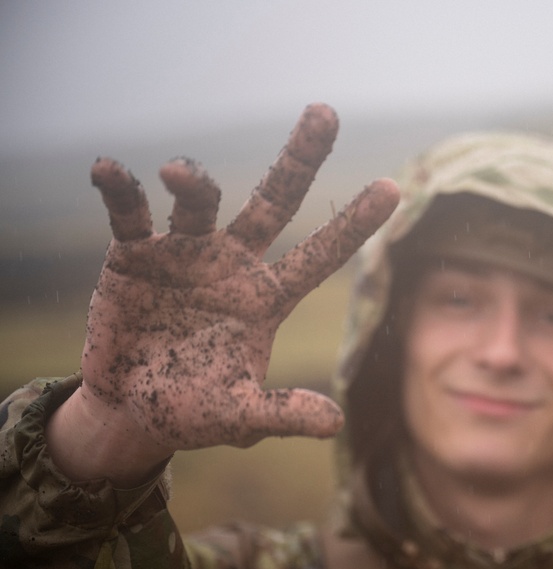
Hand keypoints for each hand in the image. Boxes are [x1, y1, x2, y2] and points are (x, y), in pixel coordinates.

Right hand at [48, 104, 398, 482]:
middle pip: (275, 201)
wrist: (132, 410)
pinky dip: (121, 191)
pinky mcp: (135, 256)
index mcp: (267, 297)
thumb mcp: (240, 416)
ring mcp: (185, 254)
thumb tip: (336, 423)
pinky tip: (108, 171)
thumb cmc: (195, 410)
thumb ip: (282, 414)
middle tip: (325, 111)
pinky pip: (129, 213)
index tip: (394, 187)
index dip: (355, 223)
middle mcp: (233, 264)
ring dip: (192, 182)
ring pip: (201, 201)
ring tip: (180, 175)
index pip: (321, 254)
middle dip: (300, 158)